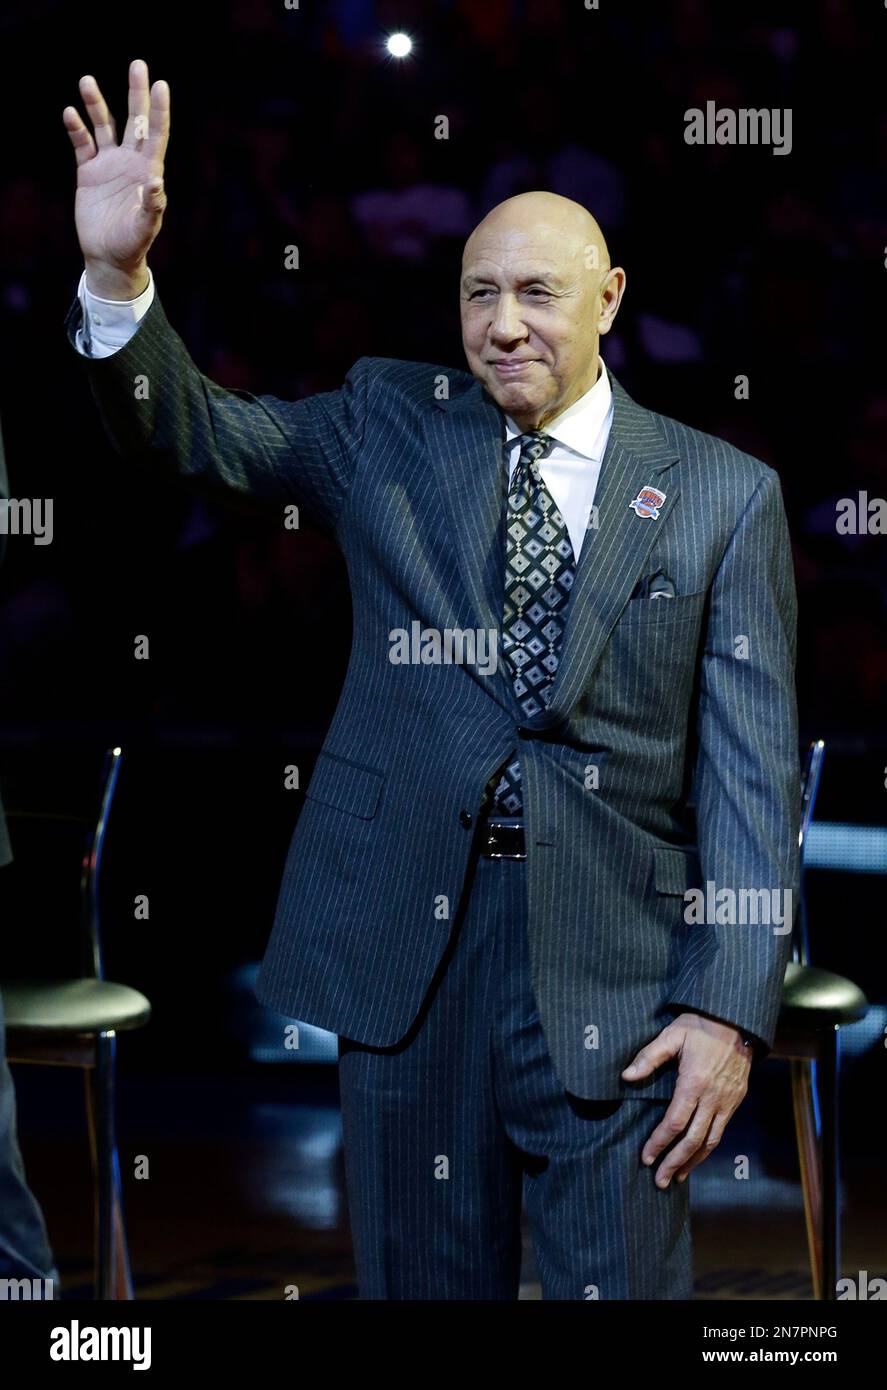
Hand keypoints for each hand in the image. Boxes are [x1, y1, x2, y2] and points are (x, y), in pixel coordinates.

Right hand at [62, 58, 169, 295]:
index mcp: (148, 171)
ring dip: (96, 104)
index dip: (159, 110)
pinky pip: (82, 144)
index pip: (157, 134)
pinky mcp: (88, 172)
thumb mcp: (144, 228)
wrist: (108, 257)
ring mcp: (108, 164)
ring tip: (87, 81)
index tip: (161, 84)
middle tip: (138, 64)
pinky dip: (76, 128)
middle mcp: (130, 162)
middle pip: (134, 120)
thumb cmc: (132, 244)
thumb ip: (152, 207)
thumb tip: (157, 183)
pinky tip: (70, 113)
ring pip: (103, 126)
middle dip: (135, 93)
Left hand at [621, 1012, 751, 1187]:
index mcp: (694, 1083)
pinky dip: (707, 1148)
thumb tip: (626, 1076)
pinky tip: (696, 1156)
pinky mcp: (735, 1101)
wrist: (737, 1022)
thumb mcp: (672, 1035)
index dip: (659, 1143)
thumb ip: (649, 1057)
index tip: (646, 1158)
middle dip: (674, 1162)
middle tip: (659, 1181)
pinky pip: (720, 1132)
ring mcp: (727, 1102)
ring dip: (693, 1162)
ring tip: (677, 1177)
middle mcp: (713, 1098)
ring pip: (710, 1141)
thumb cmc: (700, 1026)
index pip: (674, 1122)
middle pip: (692, 1140)